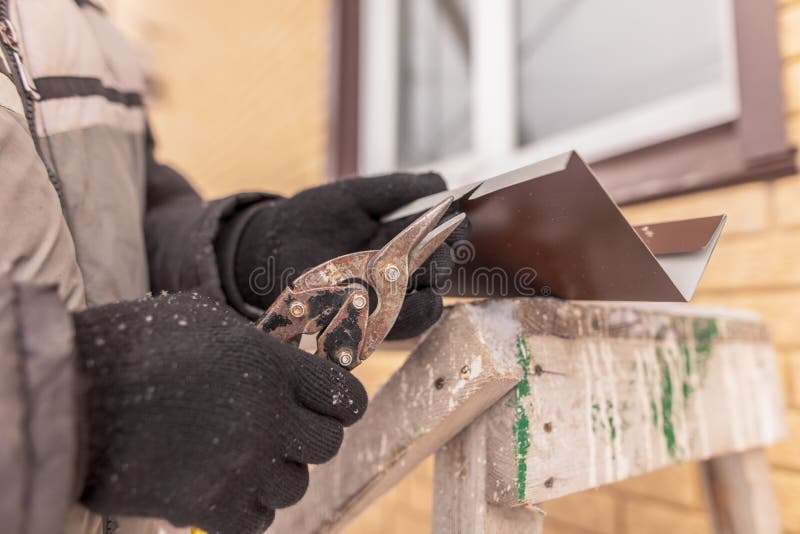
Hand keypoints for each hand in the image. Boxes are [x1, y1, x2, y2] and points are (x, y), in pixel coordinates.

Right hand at [74, 292, 366, 533]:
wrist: (70, 396)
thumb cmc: (132, 347)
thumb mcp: (202, 322)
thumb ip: (254, 346)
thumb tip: (285, 364)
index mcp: (271, 365)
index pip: (346, 398)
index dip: (341, 404)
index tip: (325, 408)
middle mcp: (268, 415)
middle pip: (327, 445)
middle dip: (308, 441)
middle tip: (277, 434)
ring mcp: (242, 464)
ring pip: (295, 486)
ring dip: (274, 476)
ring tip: (240, 459)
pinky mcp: (210, 506)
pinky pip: (258, 522)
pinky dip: (247, 511)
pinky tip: (222, 489)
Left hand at [233, 173, 468, 338]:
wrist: (268, 244)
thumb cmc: (311, 216)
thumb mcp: (354, 196)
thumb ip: (395, 189)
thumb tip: (441, 185)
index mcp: (402, 239)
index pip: (444, 239)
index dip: (457, 231)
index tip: (457, 220)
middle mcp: (398, 271)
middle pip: (441, 273)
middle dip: (446, 260)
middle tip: (442, 250)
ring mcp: (382, 299)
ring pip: (427, 305)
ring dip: (432, 290)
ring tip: (429, 275)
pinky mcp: (364, 322)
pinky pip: (398, 327)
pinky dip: (409, 315)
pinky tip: (406, 299)